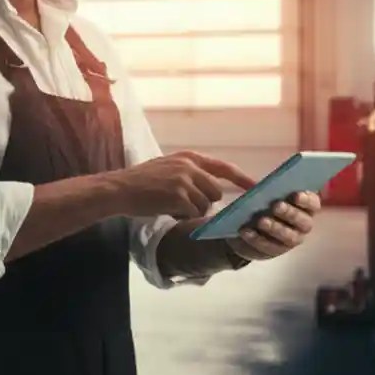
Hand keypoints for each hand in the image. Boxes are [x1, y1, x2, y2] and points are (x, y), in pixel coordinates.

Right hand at [109, 151, 256, 219]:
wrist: (117, 189)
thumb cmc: (140, 183)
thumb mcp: (167, 168)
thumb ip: (190, 174)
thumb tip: (213, 191)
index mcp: (188, 157)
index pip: (224, 168)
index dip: (242, 179)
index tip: (258, 188)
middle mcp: (189, 166)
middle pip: (215, 193)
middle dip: (203, 203)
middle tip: (181, 204)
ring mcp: (184, 180)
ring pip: (204, 205)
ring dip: (190, 211)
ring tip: (169, 205)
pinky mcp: (178, 195)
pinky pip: (192, 213)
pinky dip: (180, 216)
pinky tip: (164, 209)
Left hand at [226, 191, 320, 260]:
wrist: (249, 228)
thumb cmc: (264, 205)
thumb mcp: (267, 195)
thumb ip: (273, 190)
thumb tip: (268, 185)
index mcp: (305, 208)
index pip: (313, 204)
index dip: (307, 200)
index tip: (296, 195)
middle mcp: (303, 225)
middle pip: (303, 222)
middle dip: (290, 213)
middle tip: (276, 206)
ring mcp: (290, 240)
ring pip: (289, 237)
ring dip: (275, 228)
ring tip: (261, 221)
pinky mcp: (275, 251)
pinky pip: (268, 247)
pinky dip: (256, 239)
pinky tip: (245, 231)